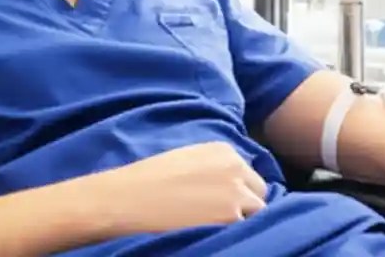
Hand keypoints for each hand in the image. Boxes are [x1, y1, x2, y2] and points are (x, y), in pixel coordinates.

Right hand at [91, 142, 267, 233]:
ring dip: (243, 219)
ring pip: (256, 211)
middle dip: (246, 204)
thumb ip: (215, 167)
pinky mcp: (232, 217)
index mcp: (225, 151)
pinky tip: (214, 233)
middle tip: (222, 217)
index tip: (223, 201)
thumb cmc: (147, 179)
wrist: (126, 198)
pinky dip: (234, 233)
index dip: (238, 191)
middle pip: (258, 192)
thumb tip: (232, 184)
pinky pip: (246, 228)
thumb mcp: (188, 158)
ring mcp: (237, 193)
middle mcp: (237, 168)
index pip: (248, 174)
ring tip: (217, 227)